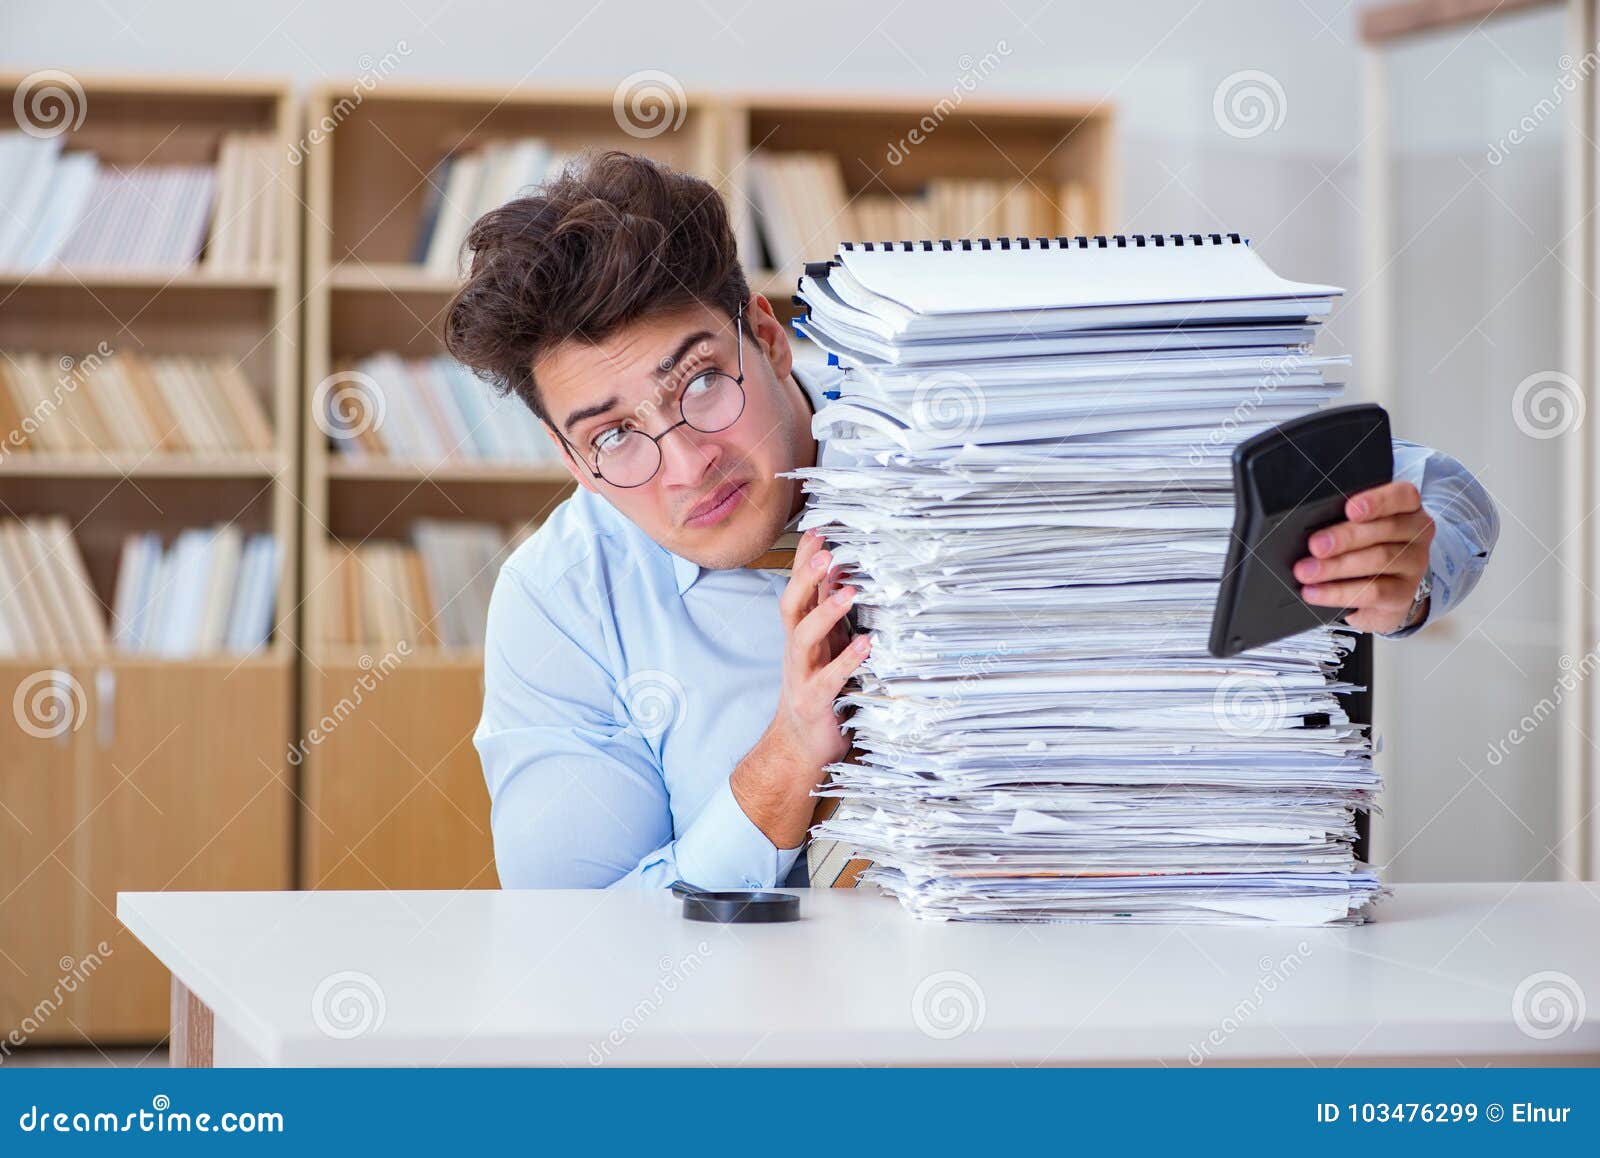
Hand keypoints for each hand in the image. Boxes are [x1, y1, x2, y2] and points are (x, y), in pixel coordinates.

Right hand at [730, 529, 870, 847]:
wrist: (799, 746)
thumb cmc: (819, 692)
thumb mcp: (827, 648)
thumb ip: (832, 616)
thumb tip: (845, 575)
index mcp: (801, 633)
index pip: (799, 588)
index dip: (805, 559)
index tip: (818, 528)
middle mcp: (797, 649)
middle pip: (792, 603)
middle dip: (807, 575)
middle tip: (827, 549)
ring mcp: (800, 674)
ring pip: (803, 635)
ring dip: (826, 611)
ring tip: (849, 590)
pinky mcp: (812, 700)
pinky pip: (827, 677)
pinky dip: (847, 660)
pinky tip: (865, 645)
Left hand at [1293, 480, 1433, 633]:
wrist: (1382, 595)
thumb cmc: (1364, 550)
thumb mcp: (1357, 531)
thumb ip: (1342, 522)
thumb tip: (1311, 531)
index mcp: (1407, 508)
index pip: (1402, 496)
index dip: (1377, 501)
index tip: (1350, 509)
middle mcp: (1417, 534)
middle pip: (1385, 529)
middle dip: (1345, 537)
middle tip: (1315, 545)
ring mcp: (1414, 564)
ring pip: (1378, 560)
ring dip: (1336, 566)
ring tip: (1306, 572)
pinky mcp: (1403, 594)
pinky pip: (1372, 592)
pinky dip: (1338, 592)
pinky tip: (1315, 592)